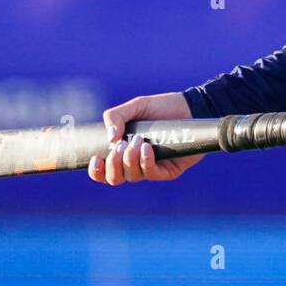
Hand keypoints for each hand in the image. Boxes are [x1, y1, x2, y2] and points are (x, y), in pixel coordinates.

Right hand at [87, 92, 204, 184]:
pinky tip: (147, 149)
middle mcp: (135, 163)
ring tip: (138, 141)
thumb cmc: (162, 108)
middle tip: (120, 146)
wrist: (190, 107)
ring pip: (131, 176)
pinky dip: (145, 162)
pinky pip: (151, 174)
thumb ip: (116, 117)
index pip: (103, 171)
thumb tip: (109, 139)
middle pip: (114, 178)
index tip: (96, 158)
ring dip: (130, 159)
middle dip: (113, 165)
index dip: (96, 171)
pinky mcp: (168, 171)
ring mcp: (151, 168)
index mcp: (123, 151)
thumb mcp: (136, 107)